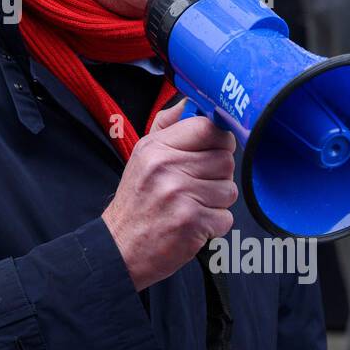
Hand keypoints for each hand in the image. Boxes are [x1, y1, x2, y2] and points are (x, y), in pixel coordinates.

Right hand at [102, 101, 237, 291]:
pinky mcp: (192, 222)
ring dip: (217, 202)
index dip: (219, 140)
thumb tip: (189, 102)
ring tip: (192, 206)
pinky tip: (193, 225)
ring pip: (230, 190)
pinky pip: (226, 218)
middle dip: (218, 175)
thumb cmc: (135, 202)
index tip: (212, 151)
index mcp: (156, 148)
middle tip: (197, 187)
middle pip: (225, 159)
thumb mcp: (141, 157)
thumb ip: (165, 127)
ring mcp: (180, 195)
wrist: (119, 248)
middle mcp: (167, 168)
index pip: (208, 128)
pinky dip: (214, 225)